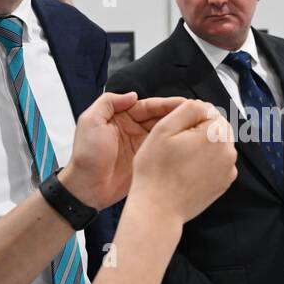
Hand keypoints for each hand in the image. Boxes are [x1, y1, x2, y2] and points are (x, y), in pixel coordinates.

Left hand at [61, 92, 188, 208]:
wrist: (87, 188)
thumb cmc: (86, 156)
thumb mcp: (90, 121)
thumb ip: (109, 103)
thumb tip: (132, 95)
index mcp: (121, 117)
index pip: (148, 106)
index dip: (166, 104)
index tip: (183, 103)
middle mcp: (133, 129)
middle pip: (160, 117)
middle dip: (178, 114)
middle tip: (197, 113)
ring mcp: (141, 145)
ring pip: (164, 133)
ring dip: (179, 129)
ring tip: (198, 126)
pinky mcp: (146, 160)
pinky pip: (163, 150)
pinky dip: (175, 146)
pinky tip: (188, 143)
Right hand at [127, 99, 235, 223]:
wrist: (158, 209)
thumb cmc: (156, 171)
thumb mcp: (164, 128)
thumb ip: (188, 108)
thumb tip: (203, 106)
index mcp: (216, 134)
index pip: (208, 110)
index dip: (188, 118)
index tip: (175, 133)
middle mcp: (228, 150)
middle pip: (216, 127)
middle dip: (199, 131)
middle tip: (176, 146)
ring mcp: (229, 169)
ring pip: (217, 145)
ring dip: (203, 146)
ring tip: (180, 160)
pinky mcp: (224, 183)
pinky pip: (217, 163)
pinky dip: (205, 163)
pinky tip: (187, 171)